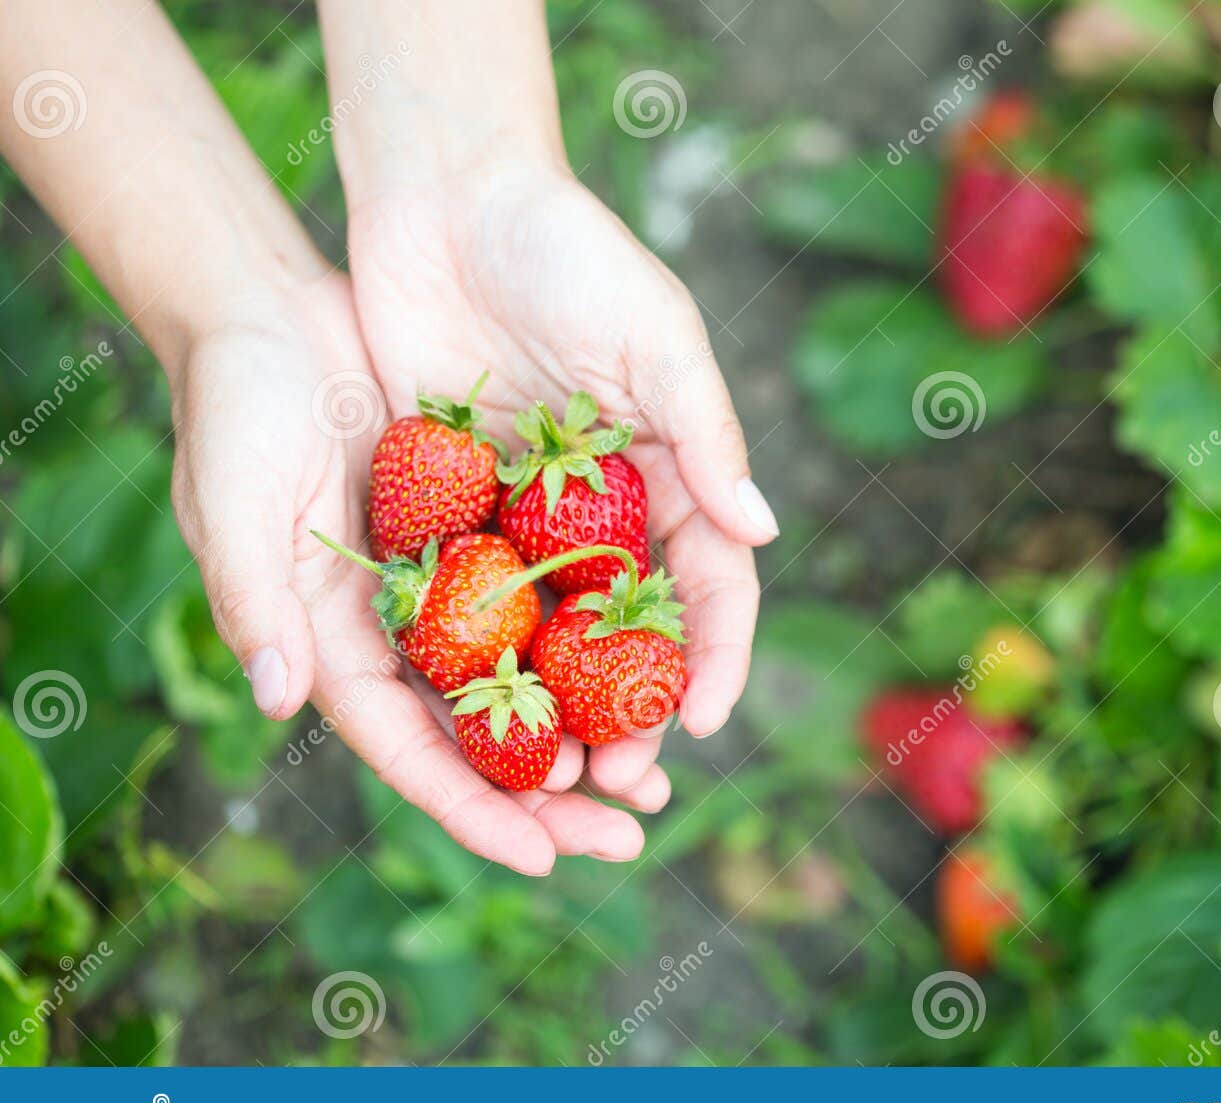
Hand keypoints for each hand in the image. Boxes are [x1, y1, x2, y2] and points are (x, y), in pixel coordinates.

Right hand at [169, 276, 658, 875]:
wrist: (271, 313)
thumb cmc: (236, 407)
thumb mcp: (233, 498)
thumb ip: (253, 598)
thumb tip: (278, 699)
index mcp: (332, 645)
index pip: (410, 750)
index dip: (471, 808)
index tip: (542, 857)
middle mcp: (394, 631)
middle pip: (480, 739)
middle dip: (550, 797)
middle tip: (628, 839)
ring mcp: (442, 587)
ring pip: (523, 683)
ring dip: (585, 732)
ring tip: (653, 779)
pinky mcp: (480, 534)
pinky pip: (542, 600)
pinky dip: (588, 640)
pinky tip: (647, 667)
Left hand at [344, 160, 776, 800]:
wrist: (446, 198)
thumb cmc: (567, 253)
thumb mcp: (655, 336)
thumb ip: (706, 436)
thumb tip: (763, 534)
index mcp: (671, 473)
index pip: (712, 584)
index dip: (718, 654)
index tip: (706, 718)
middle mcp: (606, 508)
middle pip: (633, 631)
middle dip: (636, 706)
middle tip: (625, 775)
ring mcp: (527, 516)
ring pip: (552, 632)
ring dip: (558, 706)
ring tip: (553, 772)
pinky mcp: (451, 506)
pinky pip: (466, 595)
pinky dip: (473, 655)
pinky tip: (466, 715)